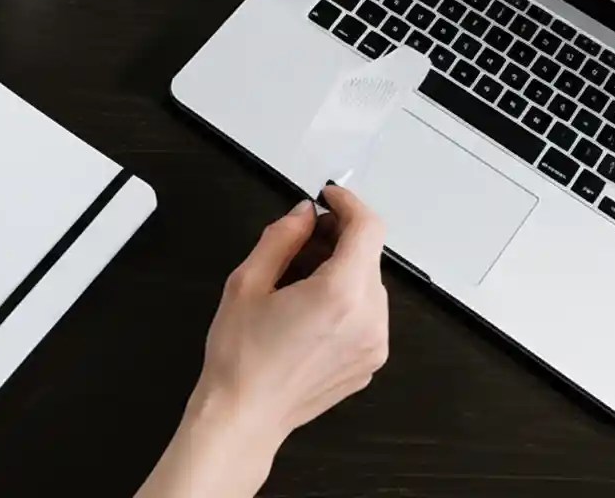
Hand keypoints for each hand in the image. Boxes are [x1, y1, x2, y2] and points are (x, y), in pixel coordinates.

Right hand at [136, 185, 388, 497]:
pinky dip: (346, 300)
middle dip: (339, 238)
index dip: (349, 204)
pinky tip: (308, 311)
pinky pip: (367, 314)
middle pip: (369, 256)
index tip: (328, 198)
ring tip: (298, 281)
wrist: (244, 416)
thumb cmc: (239, 355)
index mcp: (340, 293)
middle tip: (301, 240)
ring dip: (342, 270)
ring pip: (369, 284)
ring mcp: (375, 344)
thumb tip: (304, 213)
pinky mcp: (371, 361)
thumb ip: (282, 238)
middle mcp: (368, 318)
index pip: (368, 228)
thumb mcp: (247, 282)